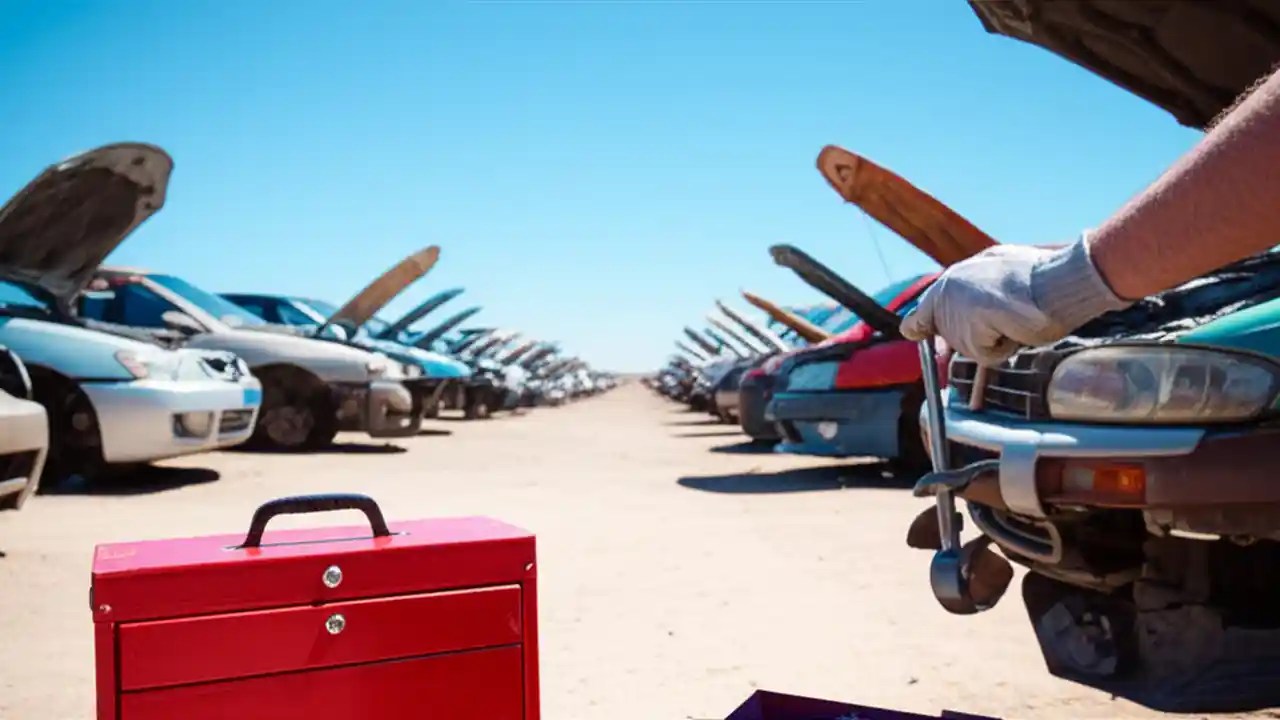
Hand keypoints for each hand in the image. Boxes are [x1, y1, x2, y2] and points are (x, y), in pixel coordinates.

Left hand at [900, 239, 1129, 365]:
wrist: (1056, 280)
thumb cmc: (1042, 273)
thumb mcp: (1003, 267)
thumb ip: (981, 285)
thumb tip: (975, 303)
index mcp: (957, 274)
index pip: (928, 305)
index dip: (920, 323)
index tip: (912, 332)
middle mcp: (949, 291)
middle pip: (949, 332)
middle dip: (973, 337)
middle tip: (1002, 323)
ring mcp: (955, 313)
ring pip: (970, 346)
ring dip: (994, 340)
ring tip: (1016, 318)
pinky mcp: (967, 333)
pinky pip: (985, 355)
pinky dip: (1003, 348)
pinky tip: (1015, 328)